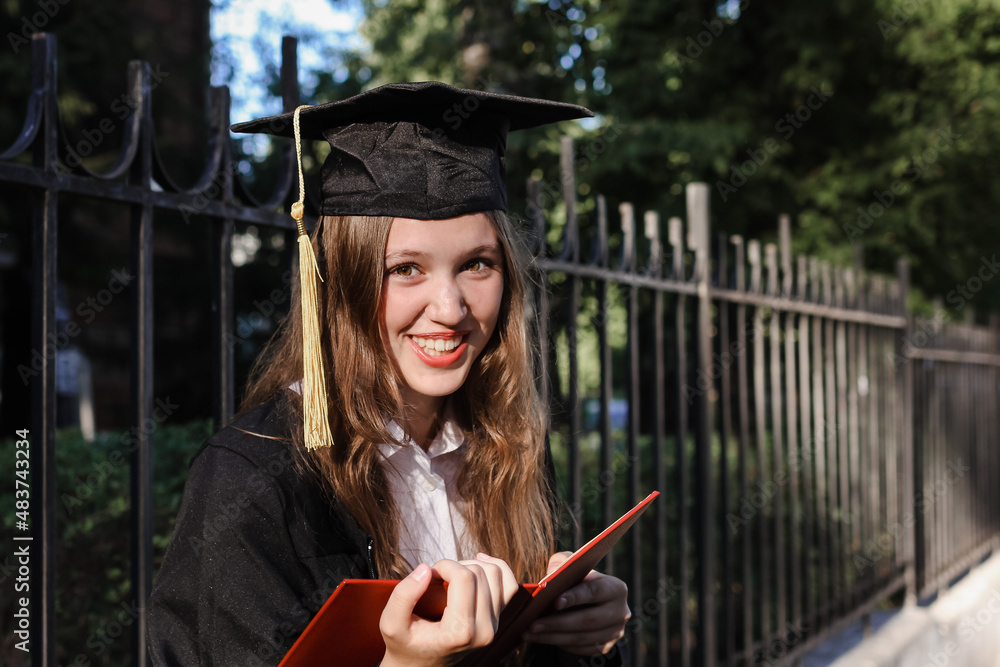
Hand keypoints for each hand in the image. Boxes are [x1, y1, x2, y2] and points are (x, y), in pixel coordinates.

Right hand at [379, 554, 518, 666]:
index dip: (444, 565)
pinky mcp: (497, 619)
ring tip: (453, 574)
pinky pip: (509, 585)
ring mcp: (494, 625)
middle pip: (479, 573)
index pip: (464, 578)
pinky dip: (496, 567)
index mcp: (459, 632)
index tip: (429, 573)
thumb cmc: (404, 644)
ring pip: (495, 574)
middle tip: (437, 577)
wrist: (418, 666)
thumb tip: (426, 568)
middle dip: (455, 565)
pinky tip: (478, 563)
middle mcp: (484, 631)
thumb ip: (403, 595)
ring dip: (473, 565)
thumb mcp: (391, 624)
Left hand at [522, 551, 630, 655]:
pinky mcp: (606, 646)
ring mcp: (615, 632)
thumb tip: (553, 572)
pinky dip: (562, 645)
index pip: (594, 592)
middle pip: (588, 620)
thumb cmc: (579, 580)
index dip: (575, 597)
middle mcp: (621, 611)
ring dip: (554, 637)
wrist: (593, 602)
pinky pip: (582, 649)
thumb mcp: (574, 566)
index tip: (555, 602)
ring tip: (531, 634)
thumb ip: (564, 563)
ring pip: (583, 638)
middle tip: (533, 624)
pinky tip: (544, 639)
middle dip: (558, 623)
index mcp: (615, 588)